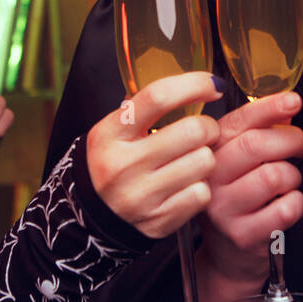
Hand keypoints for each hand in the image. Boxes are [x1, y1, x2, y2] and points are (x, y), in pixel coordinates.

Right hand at [86, 72, 222, 238]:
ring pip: (203, 162)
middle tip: (203, 132)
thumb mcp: (112, 132)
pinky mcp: (158, 220)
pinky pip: (202, 193)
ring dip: (206, 157)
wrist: (90, 219)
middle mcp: (123, 165)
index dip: (193, 85)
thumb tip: (187, 80)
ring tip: (191, 159)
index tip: (212, 84)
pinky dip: (200, 187)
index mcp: (111, 134)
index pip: (157, 97)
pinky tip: (186, 184)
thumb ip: (142, 108)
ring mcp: (141, 196)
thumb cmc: (110, 164)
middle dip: (208, 128)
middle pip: (192, 131)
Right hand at [198, 91, 302, 282]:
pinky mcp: (242, 235)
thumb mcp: (240, 163)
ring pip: (274, 176)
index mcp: (208, 152)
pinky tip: (289, 204)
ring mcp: (223, 208)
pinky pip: (285, 208)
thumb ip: (260, 132)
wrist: (228, 257)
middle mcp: (208, 178)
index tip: (293, 100)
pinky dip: (297, 203)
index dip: (269, 107)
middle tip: (301, 147)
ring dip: (293, 176)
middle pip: (256, 145)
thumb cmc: (239, 201)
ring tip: (289, 182)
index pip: (238, 120)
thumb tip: (287, 107)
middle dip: (291, 140)